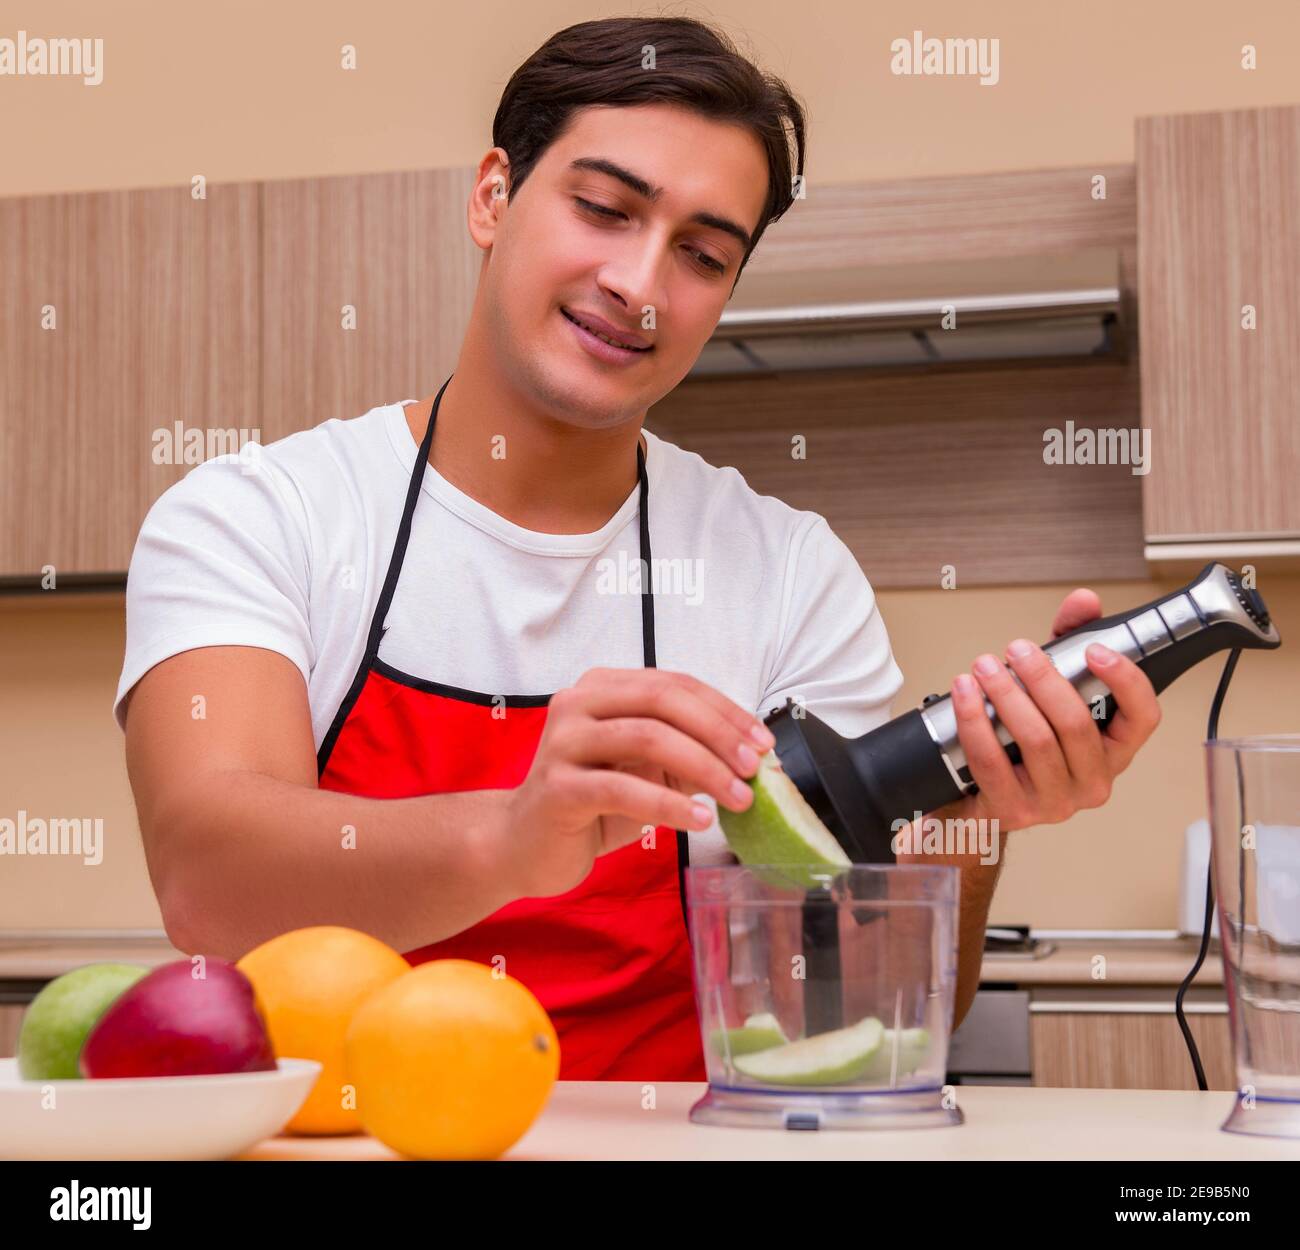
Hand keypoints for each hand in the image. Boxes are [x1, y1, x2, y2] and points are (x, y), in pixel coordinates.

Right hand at [505, 667, 774, 897]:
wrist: (522, 844)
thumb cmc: (590, 804)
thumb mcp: (646, 772)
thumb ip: (686, 756)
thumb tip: (750, 760)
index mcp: (602, 688)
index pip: (675, 684)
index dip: (725, 710)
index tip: (764, 741)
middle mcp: (578, 703)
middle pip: (663, 701)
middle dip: (719, 734)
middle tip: (755, 768)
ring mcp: (563, 742)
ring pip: (647, 738)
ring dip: (704, 768)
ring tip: (738, 798)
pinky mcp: (557, 787)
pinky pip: (624, 789)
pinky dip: (670, 804)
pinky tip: (699, 820)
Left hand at [918, 588, 1161, 844]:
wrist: (979, 800)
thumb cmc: (1021, 743)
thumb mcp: (1048, 690)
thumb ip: (1069, 642)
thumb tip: (1083, 601)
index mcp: (1114, 751)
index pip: (1143, 717)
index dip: (1125, 680)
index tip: (1094, 648)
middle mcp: (1093, 782)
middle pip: (1076, 724)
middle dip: (1043, 679)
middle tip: (1016, 650)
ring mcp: (1054, 802)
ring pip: (1036, 741)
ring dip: (1006, 696)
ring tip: (983, 667)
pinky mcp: (1013, 811)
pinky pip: (992, 762)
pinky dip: (973, 722)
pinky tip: (962, 694)